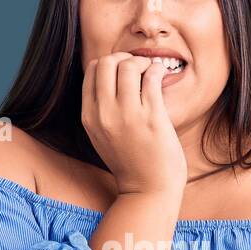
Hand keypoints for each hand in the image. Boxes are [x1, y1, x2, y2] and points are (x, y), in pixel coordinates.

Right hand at [81, 53, 187, 195]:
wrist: (147, 190)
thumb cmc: (130, 163)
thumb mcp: (102, 137)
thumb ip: (101, 111)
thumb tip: (110, 78)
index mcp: (89, 118)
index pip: (92, 71)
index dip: (109, 63)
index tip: (123, 71)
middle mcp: (104, 114)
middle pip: (107, 62)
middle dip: (124, 58)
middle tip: (138, 68)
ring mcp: (127, 115)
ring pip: (128, 65)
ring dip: (143, 63)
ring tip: (151, 72)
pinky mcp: (151, 117)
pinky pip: (152, 77)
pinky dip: (157, 69)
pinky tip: (161, 75)